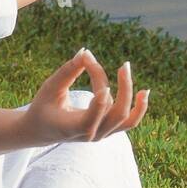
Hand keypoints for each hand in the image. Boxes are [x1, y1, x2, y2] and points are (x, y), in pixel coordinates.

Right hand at [26, 46, 149, 145]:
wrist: (41, 130)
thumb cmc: (44, 106)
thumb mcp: (51, 88)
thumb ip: (68, 71)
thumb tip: (86, 52)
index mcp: (73, 127)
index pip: (94, 116)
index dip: (99, 96)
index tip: (101, 78)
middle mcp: (91, 134)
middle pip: (117, 113)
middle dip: (124, 88)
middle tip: (124, 65)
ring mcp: (101, 135)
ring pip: (126, 118)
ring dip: (133, 96)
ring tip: (135, 75)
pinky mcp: (107, 130)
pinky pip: (129, 122)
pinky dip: (139, 109)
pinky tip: (144, 92)